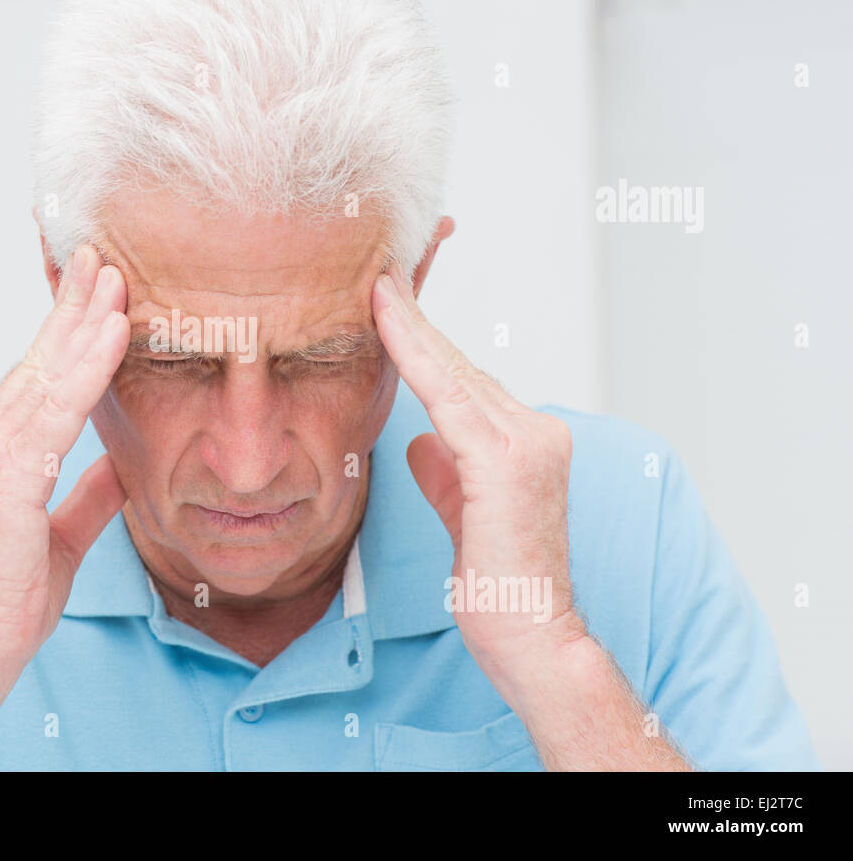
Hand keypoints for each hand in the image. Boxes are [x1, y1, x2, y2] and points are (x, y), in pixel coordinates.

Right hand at [0, 244, 129, 670]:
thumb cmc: (7, 600)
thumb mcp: (61, 537)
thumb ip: (87, 495)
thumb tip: (119, 465)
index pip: (36, 379)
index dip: (67, 335)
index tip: (96, 295)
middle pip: (37, 361)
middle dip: (74, 307)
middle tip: (102, 257)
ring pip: (47, 373)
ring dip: (87, 321)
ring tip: (116, 276)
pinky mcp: (1, 473)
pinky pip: (58, 407)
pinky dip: (89, 366)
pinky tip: (114, 332)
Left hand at [372, 259, 585, 670]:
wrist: (533, 640)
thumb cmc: (500, 588)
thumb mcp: (463, 516)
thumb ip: (447, 474)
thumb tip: (420, 442)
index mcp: (526, 442)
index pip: (464, 379)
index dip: (424, 340)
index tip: (389, 301)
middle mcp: (535, 430)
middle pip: (459, 364)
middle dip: (414, 318)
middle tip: (378, 271)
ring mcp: (527, 442)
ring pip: (454, 370)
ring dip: (409, 324)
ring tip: (375, 283)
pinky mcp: (506, 462)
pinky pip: (448, 396)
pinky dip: (415, 355)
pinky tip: (388, 324)